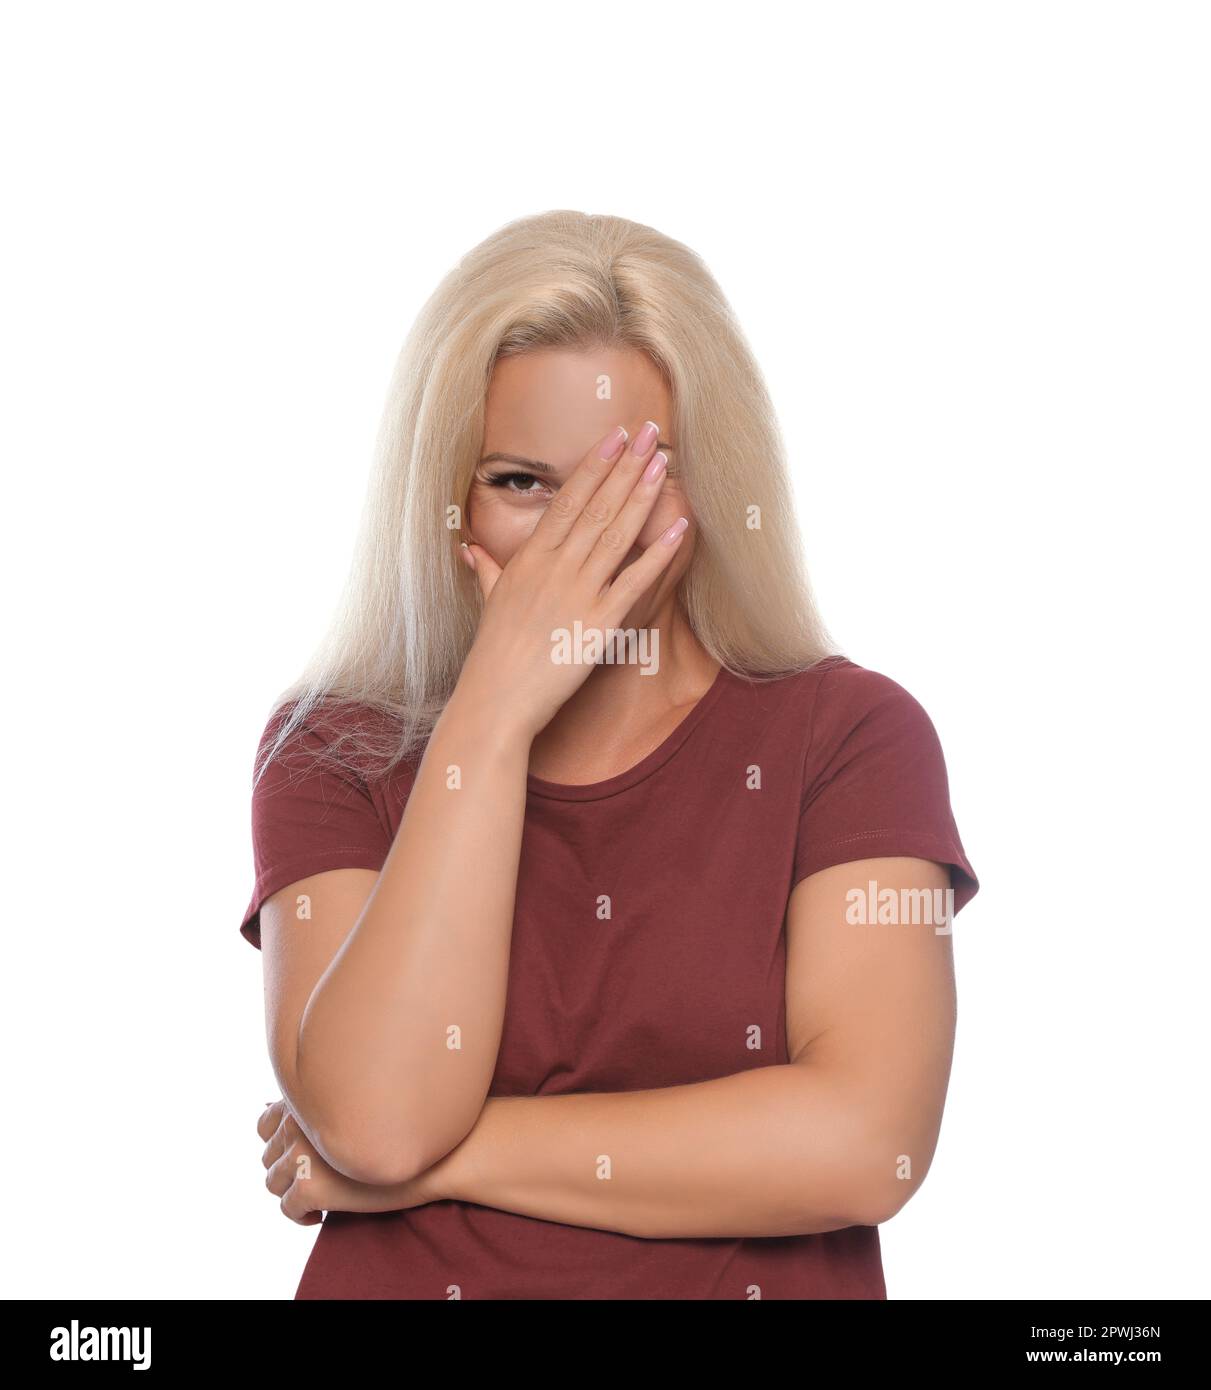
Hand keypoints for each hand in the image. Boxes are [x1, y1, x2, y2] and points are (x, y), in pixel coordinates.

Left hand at [258, 1099, 443, 1224]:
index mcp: (308, 1098)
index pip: (266, 1121)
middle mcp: (296, 1121)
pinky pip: (288, 1209)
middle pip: (268, 1155)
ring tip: (320, 1199)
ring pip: (273, 1182)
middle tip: (314, 1178)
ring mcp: (300, 1154)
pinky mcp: (309, 1187)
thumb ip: (325, 1104)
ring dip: (292, 1191)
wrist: (435, 1149)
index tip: (300, 1154)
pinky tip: (322, 1216)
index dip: (278, 1141)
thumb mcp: (360, 1101)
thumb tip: (284, 1108)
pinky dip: (300, 1216)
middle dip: (286, 1168)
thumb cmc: (408, 1121)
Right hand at [457, 422, 686, 738]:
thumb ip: (484, 569)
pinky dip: (659, 553)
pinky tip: (679, 528)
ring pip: (616, 534)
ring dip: (642, 496)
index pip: (567, 500)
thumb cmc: (493, 654)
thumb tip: (470, 549)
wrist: (496, 699)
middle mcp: (554, 568)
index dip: (594, 466)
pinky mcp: (599, 623)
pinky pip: (635, 581)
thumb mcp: (488, 603)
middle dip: (625, 466)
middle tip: (648, 432)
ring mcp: (577, 593)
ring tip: (663, 464)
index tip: (614, 437)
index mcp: (530, 558)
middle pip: (596, 507)